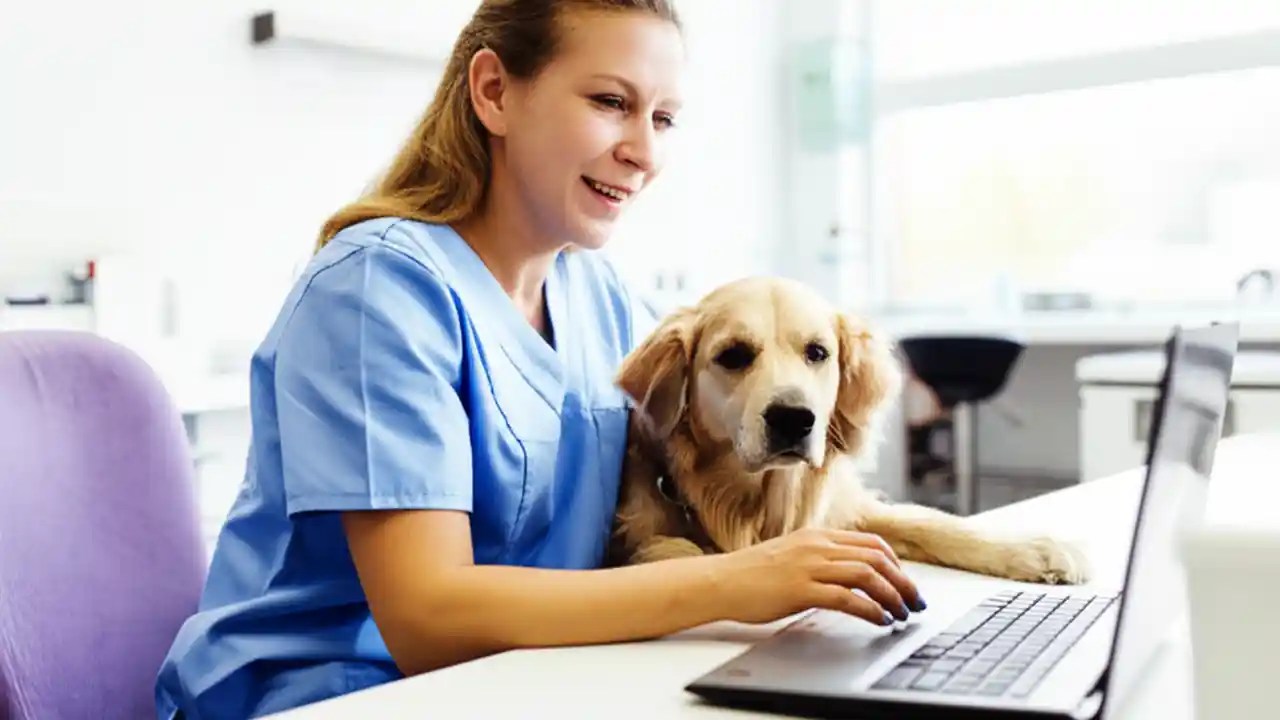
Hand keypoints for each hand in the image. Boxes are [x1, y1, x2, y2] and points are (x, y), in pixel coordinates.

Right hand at [712, 528, 925, 625]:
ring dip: (892, 596)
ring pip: (867, 575)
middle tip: (915, 601)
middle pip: (876, 557)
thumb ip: (820, 558)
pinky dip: (871, 610)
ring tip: (902, 614)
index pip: (871, 543)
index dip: (896, 564)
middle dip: (903, 582)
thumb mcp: (792, 554)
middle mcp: (817, 546)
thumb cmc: (752, 574)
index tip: (904, 582)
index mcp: (817, 536)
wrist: (721, 581)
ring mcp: (809, 566)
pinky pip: (847, 598)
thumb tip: (849, 575)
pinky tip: (880, 620)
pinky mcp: (801, 589)